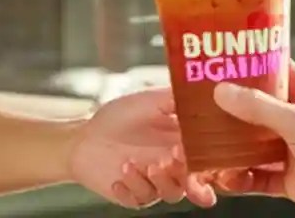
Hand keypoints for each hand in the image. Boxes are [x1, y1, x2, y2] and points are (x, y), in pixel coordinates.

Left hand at [69, 88, 217, 208]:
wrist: (85, 136)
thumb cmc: (119, 117)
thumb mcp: (149, 101)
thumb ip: (176, 100)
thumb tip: (202, 93)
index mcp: (183, 145)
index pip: (207, 160)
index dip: (209, 162)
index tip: (198, 151)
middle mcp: (173, 168)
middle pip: (196, 183)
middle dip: (190, 177)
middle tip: (172, 159)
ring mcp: (155, 183)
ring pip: (171, 193)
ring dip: (160, 180)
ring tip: (139, 163)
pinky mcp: (135, 195)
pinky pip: (141, 200)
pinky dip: (132, 188)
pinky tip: (121, 172)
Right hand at [210, 62, 294, 216]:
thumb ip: (262, 109)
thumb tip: (225, 91)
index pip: (274, 70)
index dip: (248, 63)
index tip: (220, 58)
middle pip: (256, 110)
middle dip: (230, 110)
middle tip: (201, 106)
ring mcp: (293, 153)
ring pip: (252, 146)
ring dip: (230, 149)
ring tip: (206, 147)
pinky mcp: (291, 182)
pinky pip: (257, 178)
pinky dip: (240, 180)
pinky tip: (227, 180)